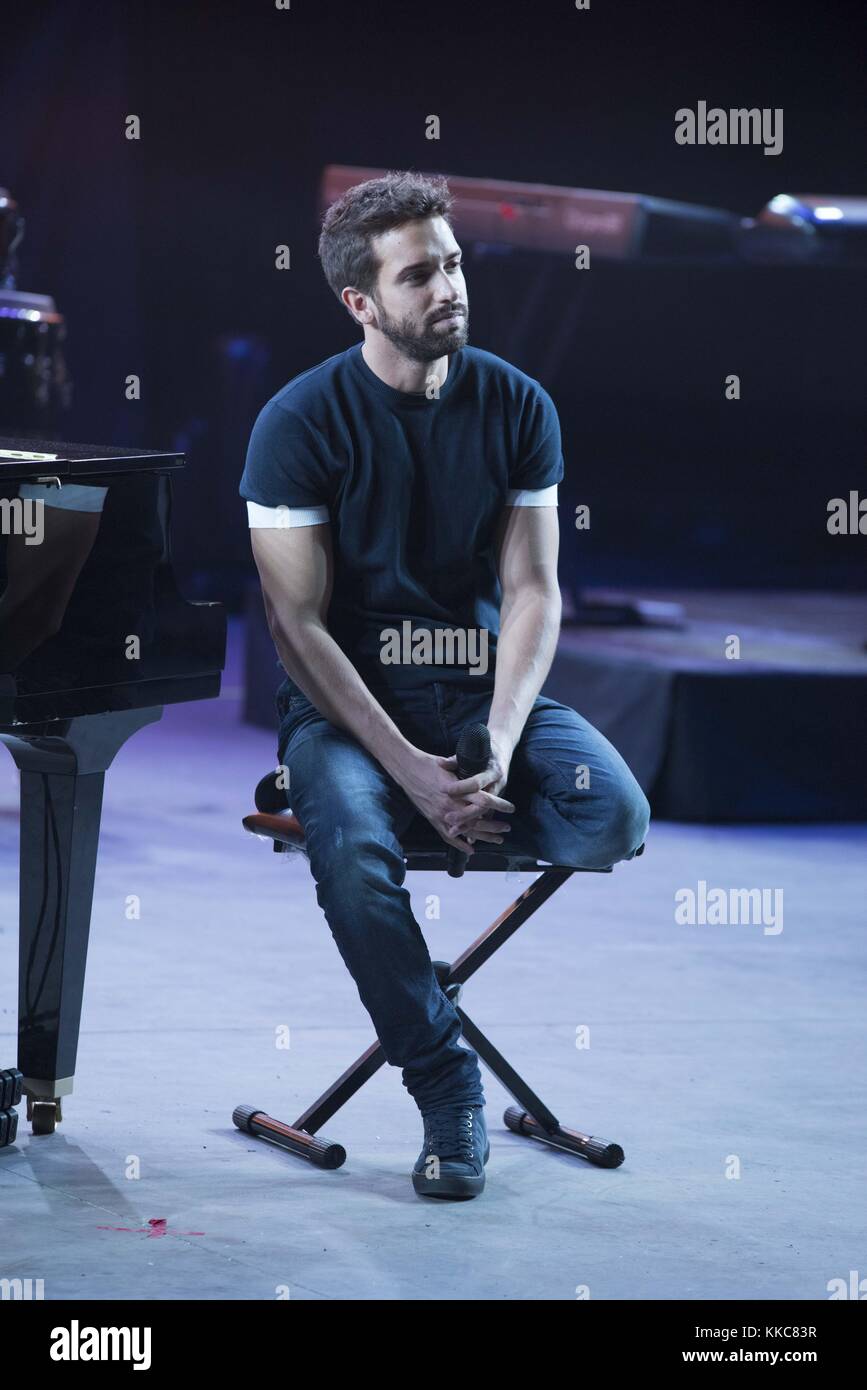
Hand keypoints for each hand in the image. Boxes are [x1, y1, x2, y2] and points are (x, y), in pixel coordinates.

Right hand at [392, 744, 514, 855]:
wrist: (405, 768)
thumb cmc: (428, 763)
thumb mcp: (451, 766)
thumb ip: (466, 775)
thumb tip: (482, 779)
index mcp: (457, 790)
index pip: (483, 801)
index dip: (499, 806)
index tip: (510, 808)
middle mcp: (450, 805)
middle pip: (477, 820)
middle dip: (494, 826)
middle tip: (506, 828)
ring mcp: (440, 814)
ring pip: (466, 831)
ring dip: (483, 836)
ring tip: (497, 839)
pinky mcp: (432, 820)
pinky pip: (448, 836)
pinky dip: (460, 844)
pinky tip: (471, 849)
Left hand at [440, 731, 514, 844]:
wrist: (502, 749)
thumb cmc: (485, 749)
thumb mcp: (472, 752)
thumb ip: (455, 760)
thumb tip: (440, 763)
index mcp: (492, 771)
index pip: (476, 782)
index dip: (461, 787)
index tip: (445, 790)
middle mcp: (497, 783)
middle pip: (482, 804)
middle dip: (465, 814)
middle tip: (448, 818)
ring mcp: (498, 792)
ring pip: (485, 814)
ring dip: (470, 825)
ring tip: (453, 831)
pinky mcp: (497, 800)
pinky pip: (487, 817)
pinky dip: (478, 828)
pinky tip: (466, 838)